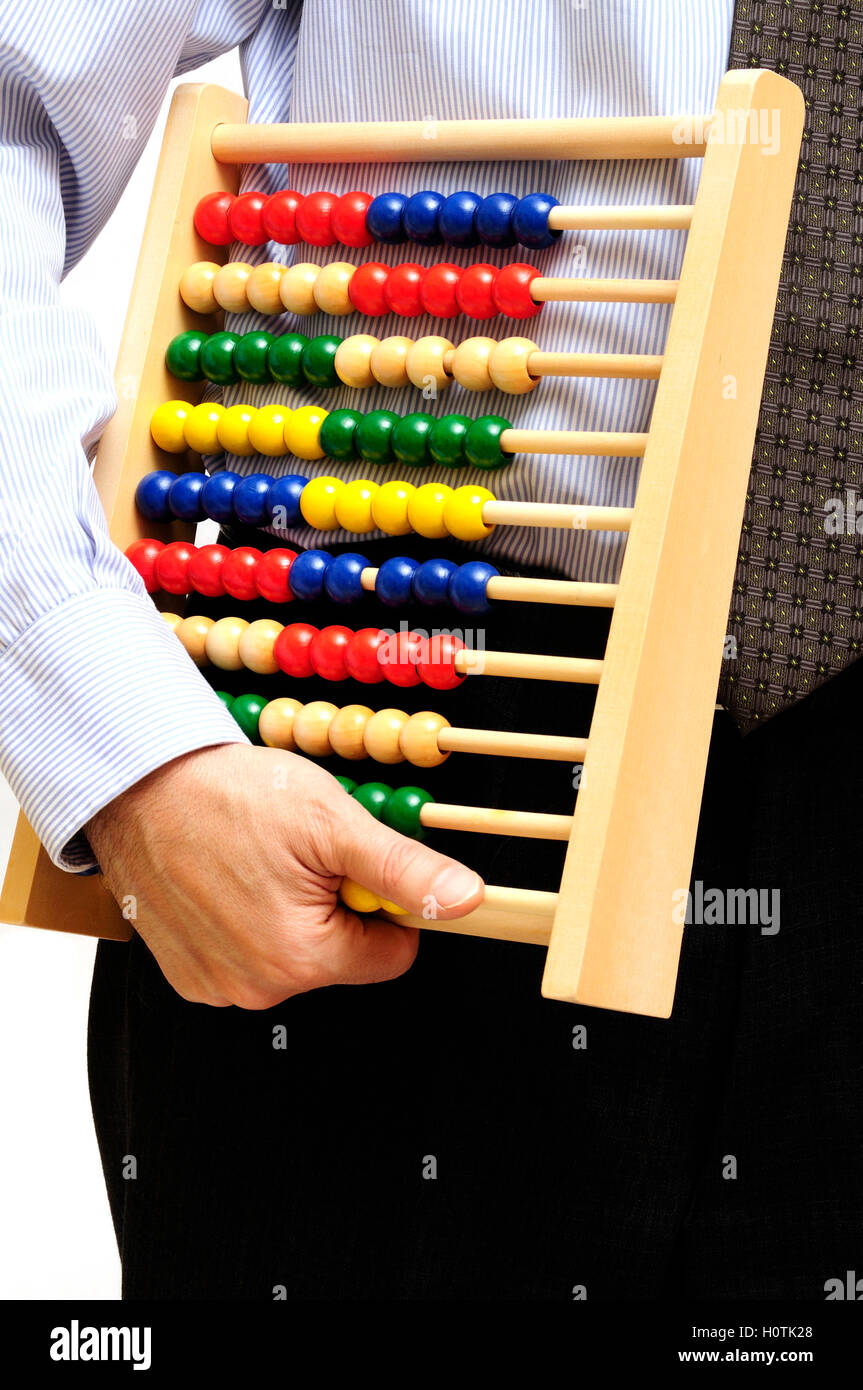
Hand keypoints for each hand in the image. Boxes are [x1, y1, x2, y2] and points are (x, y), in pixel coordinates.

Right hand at [86, 743, 483, 1008]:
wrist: (137, 782)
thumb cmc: (227, 795)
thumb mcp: (332, 822)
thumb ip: (404, 870)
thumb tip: (467, 899)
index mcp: (301, 959)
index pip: (393, 954)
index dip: (385, 901)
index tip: (351, 862)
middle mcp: (256, 988)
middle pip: (342, 955)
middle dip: (335, 905)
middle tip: (299, 854)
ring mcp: (216, 986)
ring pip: (295, 954)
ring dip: (291, 911)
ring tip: (259, 861)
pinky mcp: (188, 974)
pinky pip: (247, 956)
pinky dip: (248, 919)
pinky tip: (228, 878)